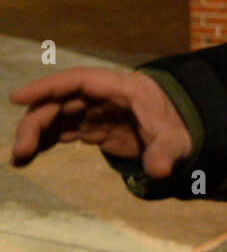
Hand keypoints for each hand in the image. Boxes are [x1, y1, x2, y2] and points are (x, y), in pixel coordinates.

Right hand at [10, 68, 192, 178]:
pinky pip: (63, 130)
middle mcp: (103, 96)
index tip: (17, 97)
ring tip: (20, 158)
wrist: (184, 132)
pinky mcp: (94, 127)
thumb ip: (166, 153)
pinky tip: (29, 157)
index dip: (47, 86)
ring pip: (57, 116)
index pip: (78, 80)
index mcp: (122, 88)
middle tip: (21, 150)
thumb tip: (160, 171)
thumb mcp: (177, 140)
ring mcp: (96, 111)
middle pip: (61, 101)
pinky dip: (46, 141)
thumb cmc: (180, 127)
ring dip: (36, 134)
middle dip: (36, 122)